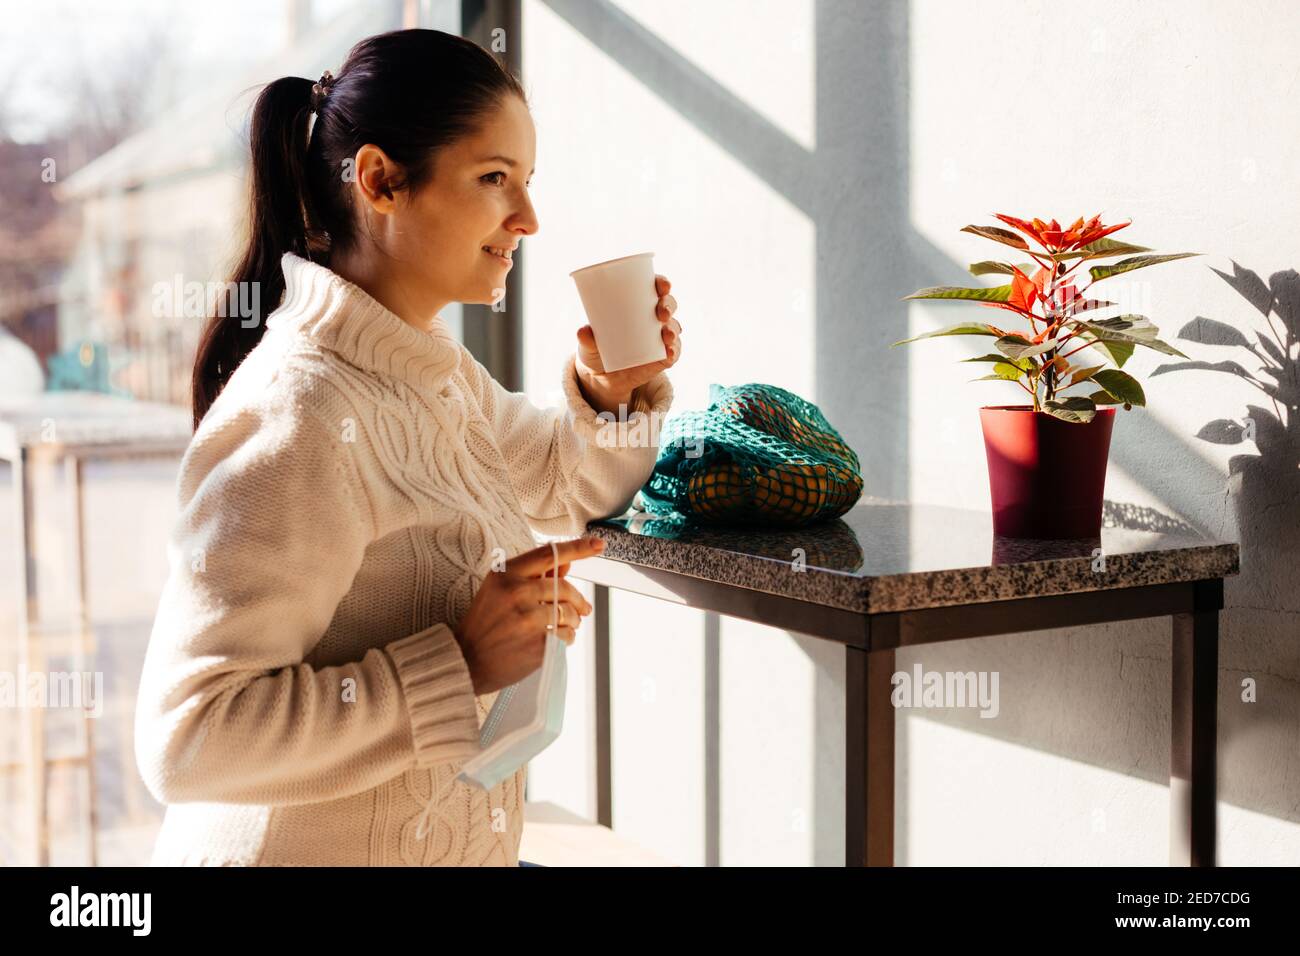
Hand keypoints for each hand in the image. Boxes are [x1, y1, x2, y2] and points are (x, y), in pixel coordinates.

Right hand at [451, 537, 605, 695]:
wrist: (467, 660)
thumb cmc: (486, 622)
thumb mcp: (501, 590)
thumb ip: (534, 576)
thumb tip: (568, 563)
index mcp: (506, 574)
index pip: (549, 554)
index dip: (578, 548)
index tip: (599, 543)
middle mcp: (516, 592)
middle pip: (565, 587)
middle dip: (578, 600)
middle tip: (583, 609)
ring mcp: (527, 619)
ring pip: (569, 613)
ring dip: (574, 620)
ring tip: (567, 625)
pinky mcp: (536, 644)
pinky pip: (567, 635)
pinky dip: (567, 638)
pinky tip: (556, 639)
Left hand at [575, 274, 681, 413]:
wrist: (602, 379)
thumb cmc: (596, 350)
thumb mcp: (588, 344)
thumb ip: (585, 338)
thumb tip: (583, 331)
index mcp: (638, 305)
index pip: (655, 288)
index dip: (662, 283)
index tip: (662, 285)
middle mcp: (654, 319)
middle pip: (669, 305)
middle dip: (669, 305)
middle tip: (661, 312)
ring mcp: (660, 339)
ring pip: (673, 328)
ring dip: (673, 328)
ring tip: (666, 334)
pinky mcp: (662, 359)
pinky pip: (673, 353)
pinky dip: (674, 351)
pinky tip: (670, 352)